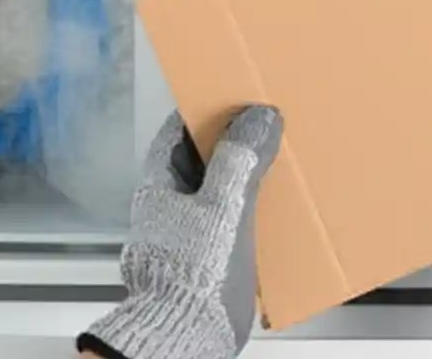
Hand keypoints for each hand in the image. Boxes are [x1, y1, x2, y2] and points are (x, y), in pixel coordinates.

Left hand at [78, 106, 283, 358]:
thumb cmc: (192, 278)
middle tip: (261, 131)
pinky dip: (243, 217)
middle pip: (195, 162)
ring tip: (274, 173)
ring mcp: (177, 238)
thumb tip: (259, 116)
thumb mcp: (225, 207)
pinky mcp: (196, 265)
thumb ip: (240, 160)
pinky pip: (221, 227)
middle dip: (227, 147)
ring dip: (239, 184)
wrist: (183, 341)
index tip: (232, 97)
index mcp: (158, 187)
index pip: (176, 132)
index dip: (202, 111)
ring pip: (210, 196)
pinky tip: (268, 221)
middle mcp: (162, 211)